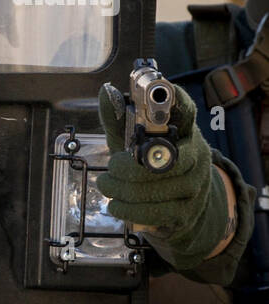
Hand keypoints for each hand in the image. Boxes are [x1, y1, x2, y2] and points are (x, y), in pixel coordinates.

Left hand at [95, 81, 232, 267]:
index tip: (159, 93)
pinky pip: (156, 212)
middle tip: (111, 168)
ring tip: (107, 186)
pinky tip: (116, 205)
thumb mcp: (133, 140)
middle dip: (128, 167)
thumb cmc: (148, 165)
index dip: (174, 101)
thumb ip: (118, 119)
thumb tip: (106, 92)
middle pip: (163, 158)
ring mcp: (195, 185)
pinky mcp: (187, 211)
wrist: (177, 206)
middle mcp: (197, 155)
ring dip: (122, 189)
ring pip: (156, 188)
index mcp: (184, 131)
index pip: (185, 111)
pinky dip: (129, 209)